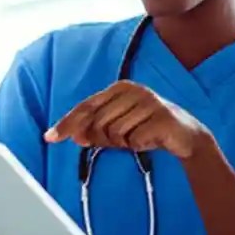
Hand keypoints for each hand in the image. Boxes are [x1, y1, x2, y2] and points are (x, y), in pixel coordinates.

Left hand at [43, 80, 211, 158]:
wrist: (186, 136)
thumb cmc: (148, 129)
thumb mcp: (119, 128)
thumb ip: (97, 129)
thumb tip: (76, 136)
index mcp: (120, 88)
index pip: (85, 107)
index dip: (66, 123)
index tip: (49, 138)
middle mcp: (133, 90)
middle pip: (97, 122)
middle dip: (102, 139)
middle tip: (119, 142)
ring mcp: (149, 102)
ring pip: (114, 132)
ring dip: (123, 143)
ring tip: (137, 138)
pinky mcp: (161, 117)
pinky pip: (134, 140)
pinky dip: (138, 145)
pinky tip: (149, 140)